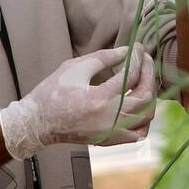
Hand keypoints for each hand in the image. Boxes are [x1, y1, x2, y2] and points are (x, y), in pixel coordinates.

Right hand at [0, 45, 155, 159]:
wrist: (37, 123)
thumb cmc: (52, 92)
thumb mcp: (74, 67)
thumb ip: (103, 58)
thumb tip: (127, 51)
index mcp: (99, 98)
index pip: (131, 76)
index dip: (138, 59)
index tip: (139, 48)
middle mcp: (109, 119)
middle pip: (145, 96)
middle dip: (149, 74)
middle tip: (146, 60)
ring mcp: (111, 133)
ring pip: (147, 116)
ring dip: (151, 95)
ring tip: (145, 79)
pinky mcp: (109, 140)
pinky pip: (138, 134)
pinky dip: (144, 119)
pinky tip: (140, 104)